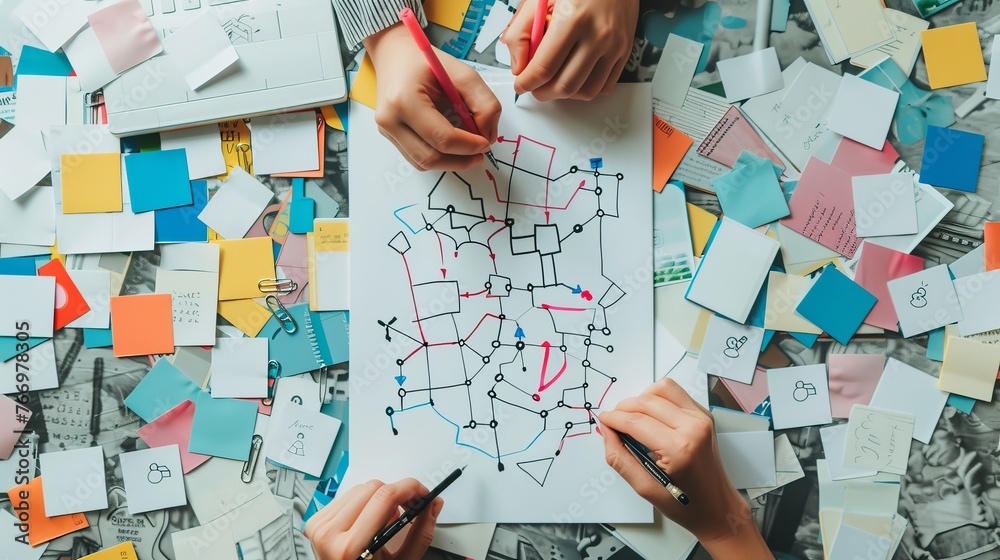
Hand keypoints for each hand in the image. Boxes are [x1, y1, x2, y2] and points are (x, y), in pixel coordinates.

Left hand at [304, 478, 443, 559]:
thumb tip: (433, 506)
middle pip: (373, 488)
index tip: (421, 492)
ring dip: (379, 498)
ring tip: (386, 518)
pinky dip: (363, 503)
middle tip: (408, 507)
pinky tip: (369, 519)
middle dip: (396, 494)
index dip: (409, 489)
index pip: (384, 498)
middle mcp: (330, 533)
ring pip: (360, 488)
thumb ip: (421, 534)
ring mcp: (320, 526)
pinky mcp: (315, 521)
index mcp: (350, 547)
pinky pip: (346, 495)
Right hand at [363, 24, 500, 170]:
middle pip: (430, 158)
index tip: (486, 143)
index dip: (469, 146)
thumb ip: (483, 102)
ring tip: (469, 152)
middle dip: (460, 160)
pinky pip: (416, 158)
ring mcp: (386, 130)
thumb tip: (488, 135)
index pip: (442, 138)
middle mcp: (389, 119)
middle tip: (480, 153)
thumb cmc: (425, 61)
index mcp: (405, 100)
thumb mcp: (462, 72)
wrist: (393, 54)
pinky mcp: (388, 135)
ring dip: (450, 162)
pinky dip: (438, 157)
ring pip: (423, 163)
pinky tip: (452, 147)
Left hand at [502, 0, 638, 100]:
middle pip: (565, 85)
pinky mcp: (624, 51)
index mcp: (572, 18)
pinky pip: (604, 86)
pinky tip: (574, 78)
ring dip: (564, 95)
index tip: (520, 85)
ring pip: (586, 91)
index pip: (545, 67)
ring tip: (552, 83)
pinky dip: (585, 90)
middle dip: (543, 93)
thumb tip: (518, 65)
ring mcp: (614, 45)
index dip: (527, 83)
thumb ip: (520, 30)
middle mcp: (597, 34)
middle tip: (534, 87)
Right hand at [599, 378, 772, 559]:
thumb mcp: (645, 488)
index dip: (614, 418)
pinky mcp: (704, 415)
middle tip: (615, 422)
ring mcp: (701, 418)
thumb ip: (619, 458)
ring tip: (634, 417)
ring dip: (641, 398)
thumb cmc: (685, 503)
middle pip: (646, 401)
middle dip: (624, 408)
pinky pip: (675, 393)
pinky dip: (657, 398)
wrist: (718, 506)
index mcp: (679, 448)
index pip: (636, 422)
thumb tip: (606, 431)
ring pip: (662, 388)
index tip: (603, 420)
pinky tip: (652, 416)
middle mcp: (693, 427)